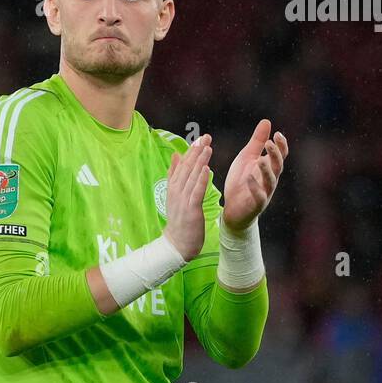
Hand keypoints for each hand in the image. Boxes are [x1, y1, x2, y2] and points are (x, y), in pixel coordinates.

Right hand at [163, 134, 211, 260]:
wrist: (177, 245)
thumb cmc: (179, 221)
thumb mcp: (175, 195)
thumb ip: (175, 175)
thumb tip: (176, 155)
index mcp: (173, 187)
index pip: (182, 165)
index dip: (190, 151)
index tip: (199, 138)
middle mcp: (176, 191)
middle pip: (186, 168)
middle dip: (196, 152)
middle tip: (206, 137)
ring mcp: (182, 200)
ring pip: (192, 177)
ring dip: (200, 162)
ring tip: (208, 147)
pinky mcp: (190, 210)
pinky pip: (196, 192)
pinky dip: (201, 180)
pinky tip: (207, 169)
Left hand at [222, 120, 287, 231]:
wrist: (233, 210)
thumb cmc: (241, 182)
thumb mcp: (247, 158)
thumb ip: (257, 142)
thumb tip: (267, 121)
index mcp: (269, 167)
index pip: (281, 155)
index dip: (281, 145)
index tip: (277, 134)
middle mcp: (270, 180)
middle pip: (278, 166)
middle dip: (275, 155)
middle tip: (269, 143)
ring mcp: (265, 193)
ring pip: (270, 181)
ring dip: (266, 170)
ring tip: (260, 160)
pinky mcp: (256, 205)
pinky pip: (259, 197)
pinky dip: (255, 188)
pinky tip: (249, 178)